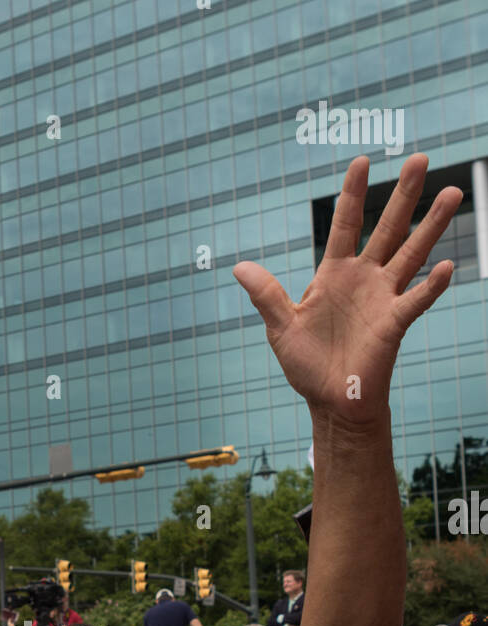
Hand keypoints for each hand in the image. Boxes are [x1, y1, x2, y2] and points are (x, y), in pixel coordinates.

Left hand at [233, 155, 461, 426]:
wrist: (330, 402)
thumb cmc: (308, 366)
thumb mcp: (281, 328)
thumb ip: (266, 295)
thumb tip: (239, 267)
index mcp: (334, 274)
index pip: (344, 224)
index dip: (352, 194)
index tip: (361, 161)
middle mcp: (364, 279)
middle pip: (387, 228)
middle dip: (404, 195)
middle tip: (420, 159)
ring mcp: (382, 299)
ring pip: (411, 253)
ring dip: (431, 225)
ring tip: (451, 192)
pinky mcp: (393, 324)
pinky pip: (416, 301)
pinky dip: (431, 286)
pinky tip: (447, 267)